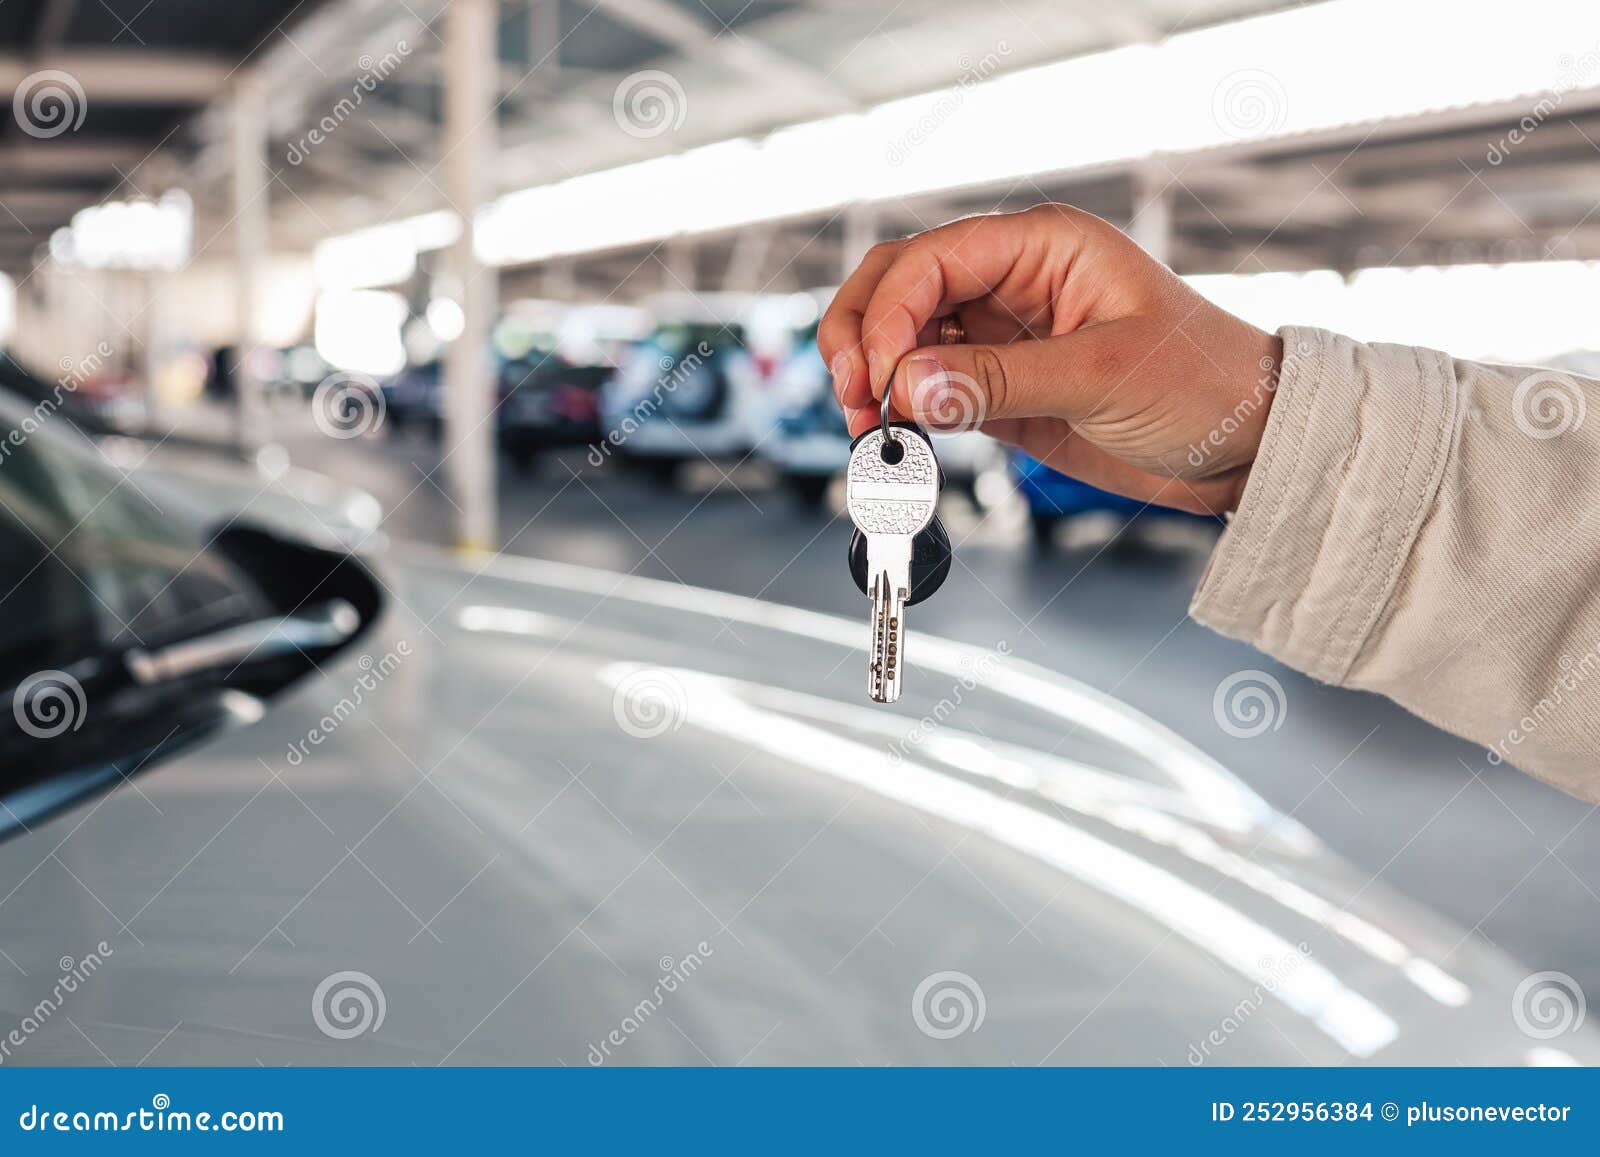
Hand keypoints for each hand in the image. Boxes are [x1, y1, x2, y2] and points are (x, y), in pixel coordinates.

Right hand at [819, 204, 1283, 513]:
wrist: (1245, 448)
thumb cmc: (1206, 384)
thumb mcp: (1103, 375)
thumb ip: (998, 380)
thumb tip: (908, 383)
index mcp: (1043, 247)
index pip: (934, 259)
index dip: (891, 311)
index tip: (880, 373)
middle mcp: (1012, 283)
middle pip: (900, 286)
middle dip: (863, 334)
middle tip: (854, 393)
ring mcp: (1001, 338)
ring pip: (903, 339)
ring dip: (874, 376)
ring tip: (869, 424)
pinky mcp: (998, 391)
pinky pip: (928, 391)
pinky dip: (901, 412)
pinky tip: (898, 437)